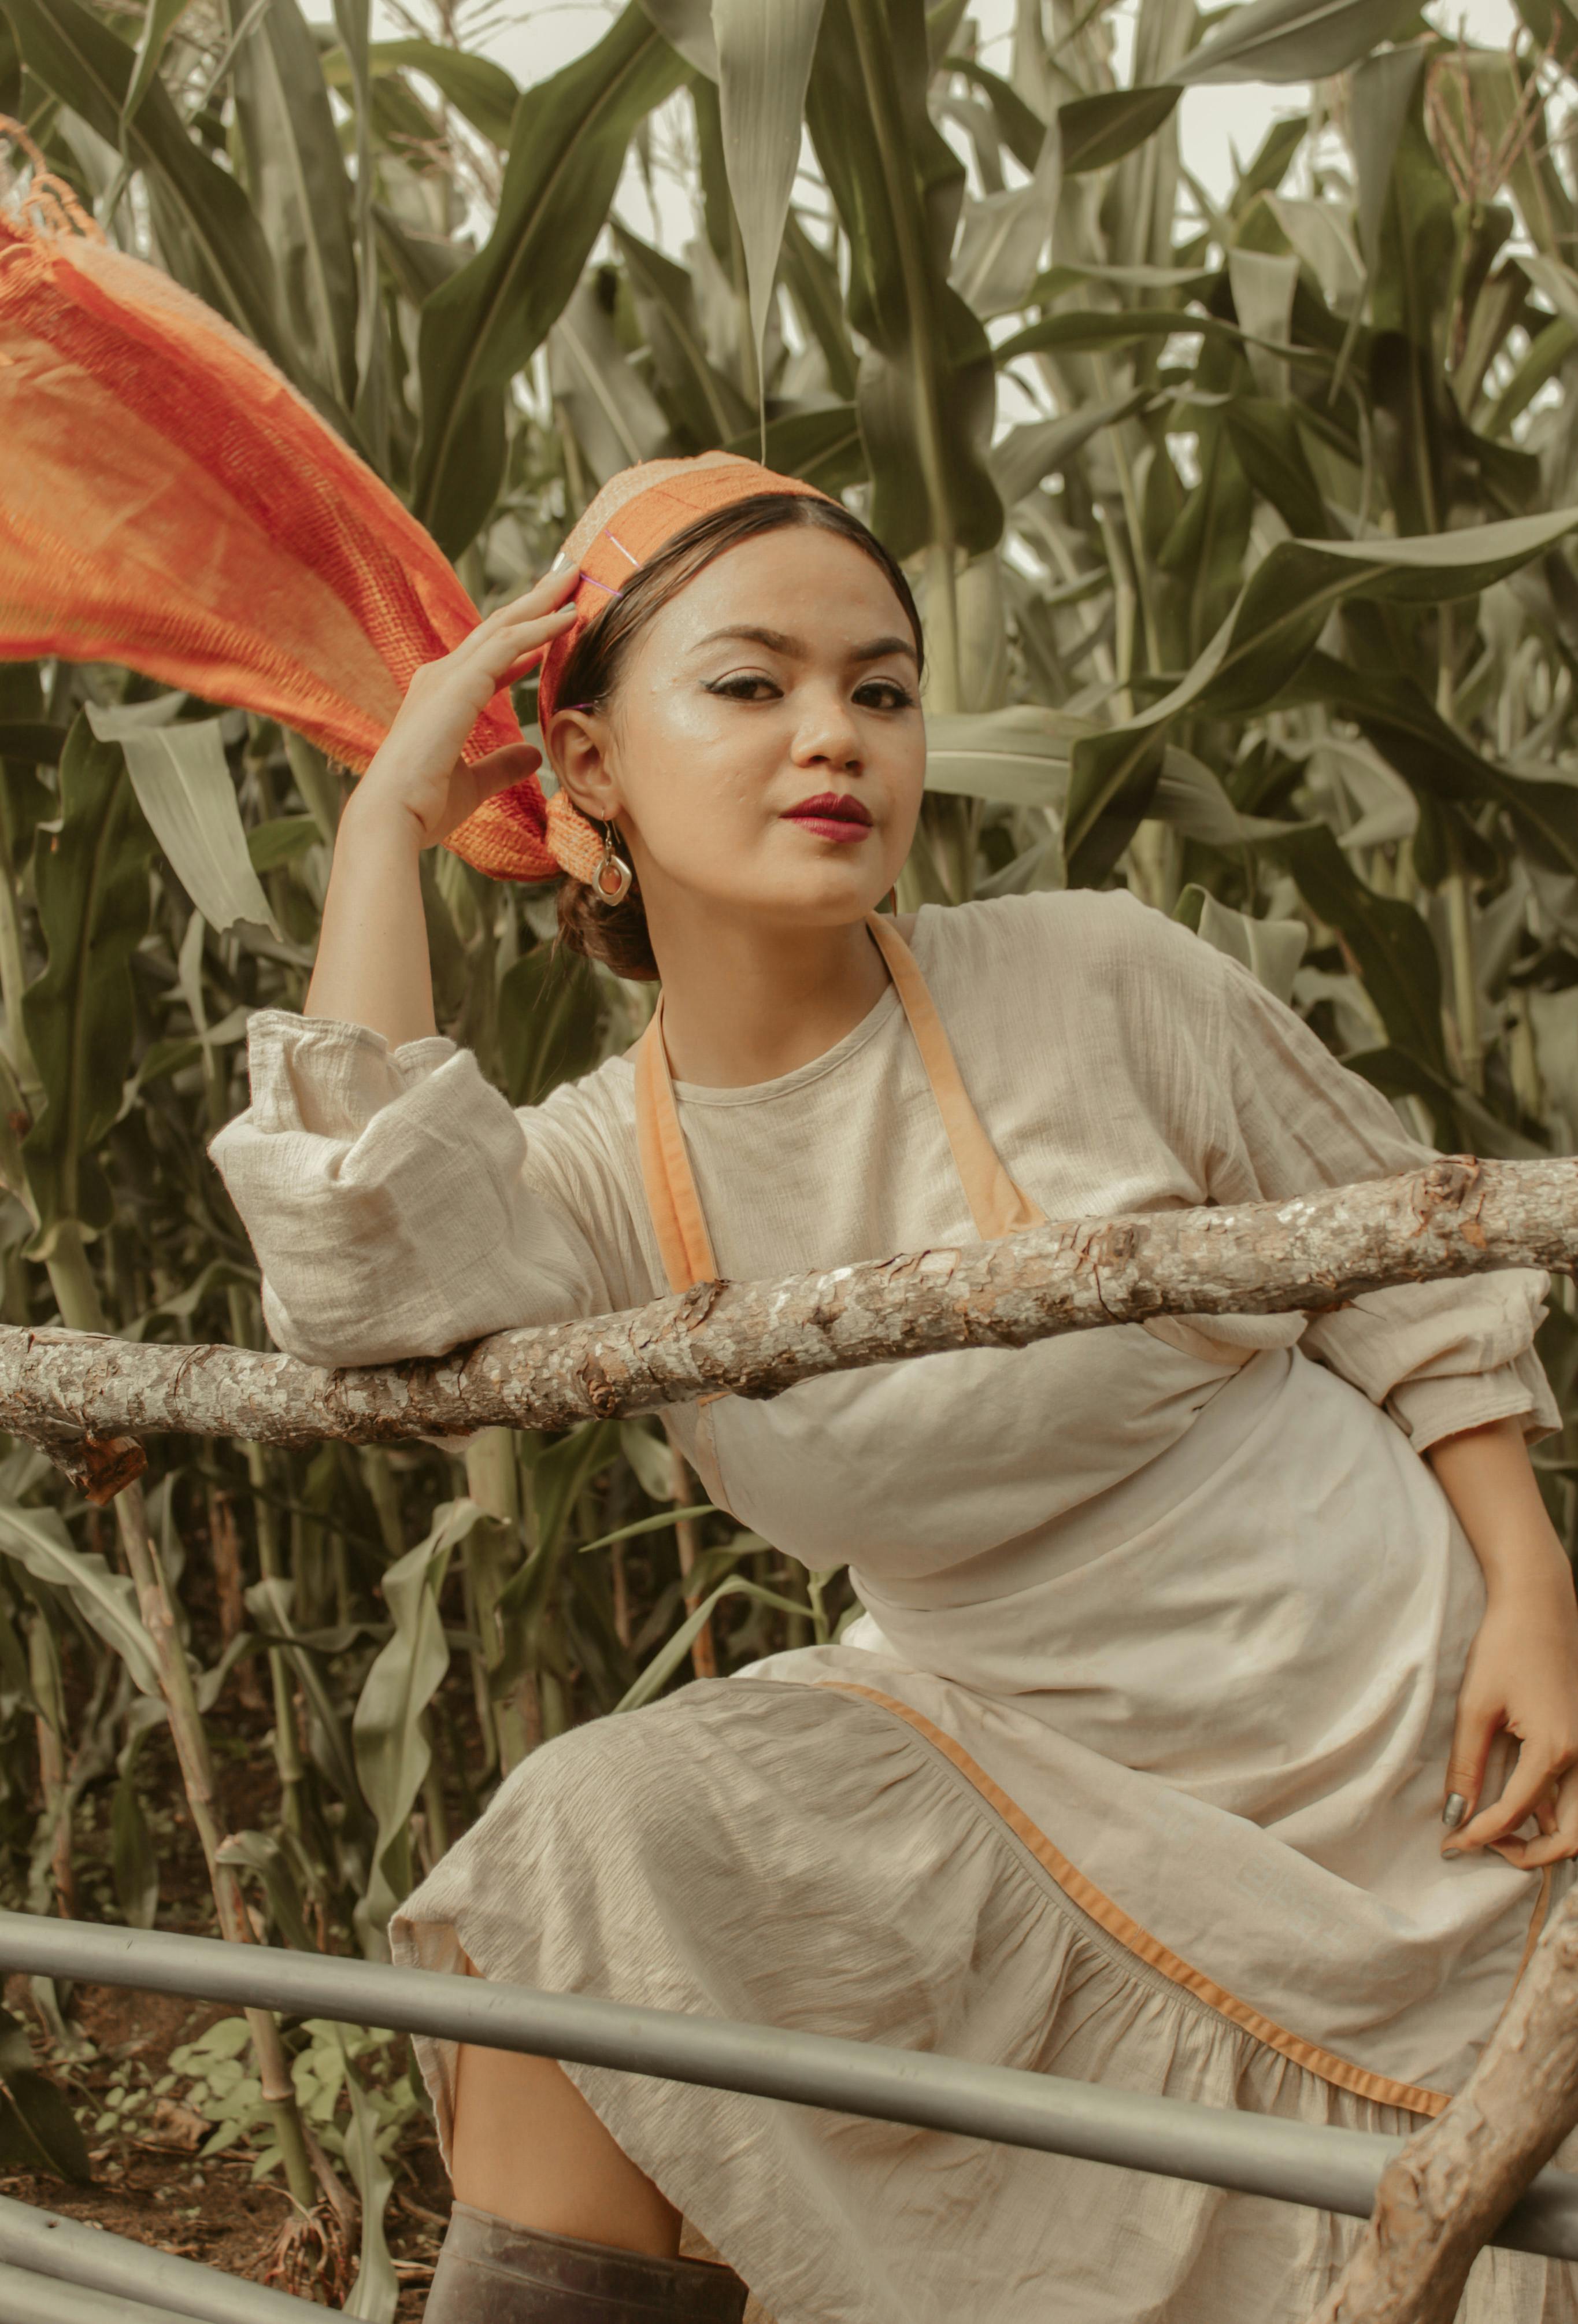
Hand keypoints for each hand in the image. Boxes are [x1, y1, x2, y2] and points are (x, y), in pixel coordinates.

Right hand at [350, 564, 580, 848]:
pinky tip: (565, 618)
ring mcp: (447, 676)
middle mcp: (442, 677)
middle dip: (534, 600)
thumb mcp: (475, 782)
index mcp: (443, 697)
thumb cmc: (423, 804)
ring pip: (503, 626)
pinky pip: (505, 645)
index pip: (491, 655)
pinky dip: (538, 628)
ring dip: (541, 602)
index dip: (526, 636)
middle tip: (568, 574)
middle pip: (498, 627)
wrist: (392, 814)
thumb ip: (502, 764)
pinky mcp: (458, 684)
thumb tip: (532, 753)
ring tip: (574, 578)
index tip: (556, 621)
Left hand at [1442, 1569, 1577, 1865]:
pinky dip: (1555, 1812)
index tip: (1452, 1844)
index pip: (1516, 1812)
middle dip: (1531, 1854)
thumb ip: (1467, 1766)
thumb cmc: (1504, 1648)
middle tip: (1485, 1847)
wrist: (1539, 1607)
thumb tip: (1456, 1816)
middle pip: (1571, 1837)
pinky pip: (1577, 1793)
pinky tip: (1517, 1808)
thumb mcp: (1475, 1708)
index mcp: (1555, 1749)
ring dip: (1546, 1838)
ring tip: (1498, 1832)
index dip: (1481, 1835)